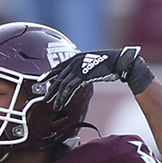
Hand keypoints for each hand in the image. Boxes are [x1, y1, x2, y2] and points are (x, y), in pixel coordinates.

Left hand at [32, 46, 150, 108]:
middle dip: (51, 88)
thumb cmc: (110, 64)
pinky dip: (64, 96)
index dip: (49, 74)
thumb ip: (84, 70)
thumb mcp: (93, 65)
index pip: (59, 66)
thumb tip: (80, 78)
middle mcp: (75, 61)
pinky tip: (61, 103)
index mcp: (76, 57)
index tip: (42, 80)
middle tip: (45, 97)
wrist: (119, 62)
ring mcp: (78, 67)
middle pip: (58, 76)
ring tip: (53, 105)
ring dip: (56, 95)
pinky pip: (69, 87)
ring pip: (62, 83)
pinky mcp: (82, 74)